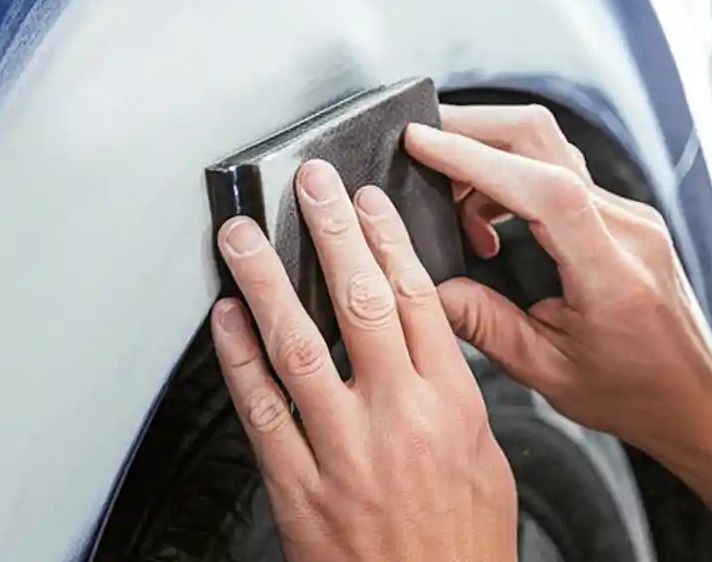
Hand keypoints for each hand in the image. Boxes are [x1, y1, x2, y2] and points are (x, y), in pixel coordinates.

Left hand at [211, 160, 516, 561]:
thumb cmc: (460, 548)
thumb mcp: (486, 460)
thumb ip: (452, 393)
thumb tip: (421, 337)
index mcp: (451, 406)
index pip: (416, 298)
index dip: (387, 239)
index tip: (366, 200)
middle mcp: (397, 418)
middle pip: (361, 300)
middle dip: (331, 231)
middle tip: (308, 186)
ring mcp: (344, 450)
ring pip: (298, 343)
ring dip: (264, 281)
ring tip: (242, 237)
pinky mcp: (298, 485)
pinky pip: (260, 409)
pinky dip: (237, 358)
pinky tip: (225, 320)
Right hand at [404, 104, 711, 457]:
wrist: (693, 397)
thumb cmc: (631, 393)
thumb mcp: (546, 372)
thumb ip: (484, 325)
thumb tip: (426, 285)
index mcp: (612, 275)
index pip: (542, 188)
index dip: (475, 158)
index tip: (419, 143)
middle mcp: (627, 227)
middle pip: (541, 138)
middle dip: (470, 128)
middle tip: (416, 149)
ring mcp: (628, 212)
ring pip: (544, 146)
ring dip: (484, 155)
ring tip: (448, 206)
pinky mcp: (619, 210)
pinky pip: (555, 168)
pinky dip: (506, 175)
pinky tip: (485, 221)